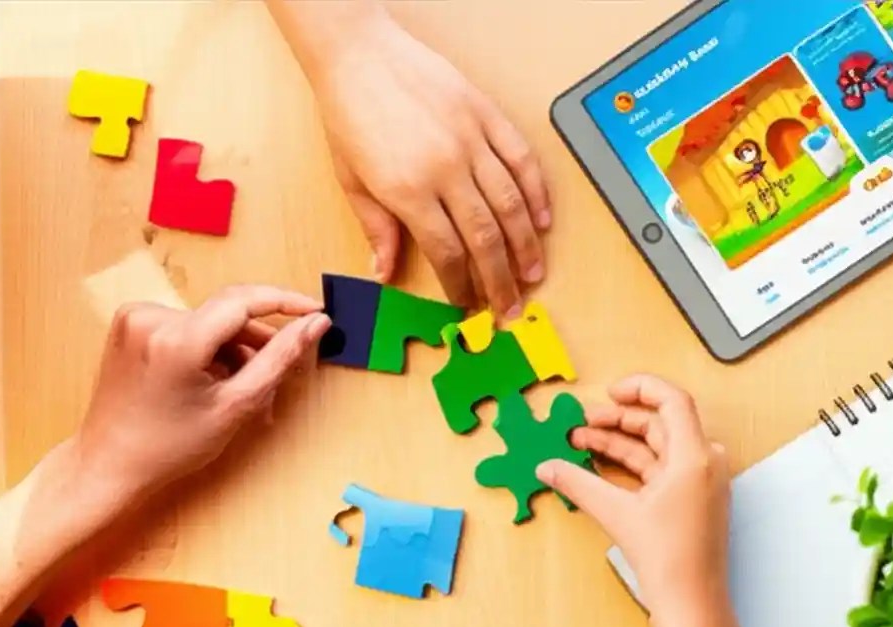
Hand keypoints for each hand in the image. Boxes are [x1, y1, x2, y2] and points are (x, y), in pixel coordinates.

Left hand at [76, 286, 330, 496]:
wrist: (108, 464)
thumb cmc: (169, 447)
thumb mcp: (235, 406)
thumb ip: (279, 359)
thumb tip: (316, 324)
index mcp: (177, 340)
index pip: (244, 301)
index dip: (286, 302)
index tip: (316, 310)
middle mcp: (151, 318)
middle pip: (228, 315)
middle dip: (258, 345)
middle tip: (281, 379)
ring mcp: (136, 318)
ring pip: (210, 323)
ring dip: (233, 351)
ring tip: (243, 392)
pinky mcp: (130, 323)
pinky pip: (187, 326)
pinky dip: (207, 348)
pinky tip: (211, 382)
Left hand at [313, 15, 550, 316]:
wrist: (358, 52)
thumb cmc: (349, 113)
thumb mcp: (351, 179)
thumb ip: (376, 228)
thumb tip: (384, 273)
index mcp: (408, 190)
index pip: (447, 252)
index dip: (461, 286)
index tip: (466, 304)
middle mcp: (445, 168)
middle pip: (485, 238)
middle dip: (500, 280)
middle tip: (509, 307)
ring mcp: (471, 140)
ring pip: (511, 204)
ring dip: (526, 244)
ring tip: (533, 273)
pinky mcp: (486, 115)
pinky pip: (521, 159)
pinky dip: (536, 192)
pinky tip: (542, 218)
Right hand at [536, 375, 731, 615]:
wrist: (692, 605)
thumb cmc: (670, 561)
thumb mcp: (617, 514)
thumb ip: (578, 484)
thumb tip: (548, 468)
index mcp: (695, 456)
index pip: (672, 400)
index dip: (639, 388)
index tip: (608, 393)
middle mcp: (703, 463)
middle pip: (659, 423)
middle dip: (617, 421)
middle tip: (582, 424)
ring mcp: (699, 482)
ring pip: (656, 448)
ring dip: (620, 443)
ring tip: (582, 444)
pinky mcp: (692, 500)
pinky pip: (659, 469)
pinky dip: (631, 465)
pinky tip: (601, 467)